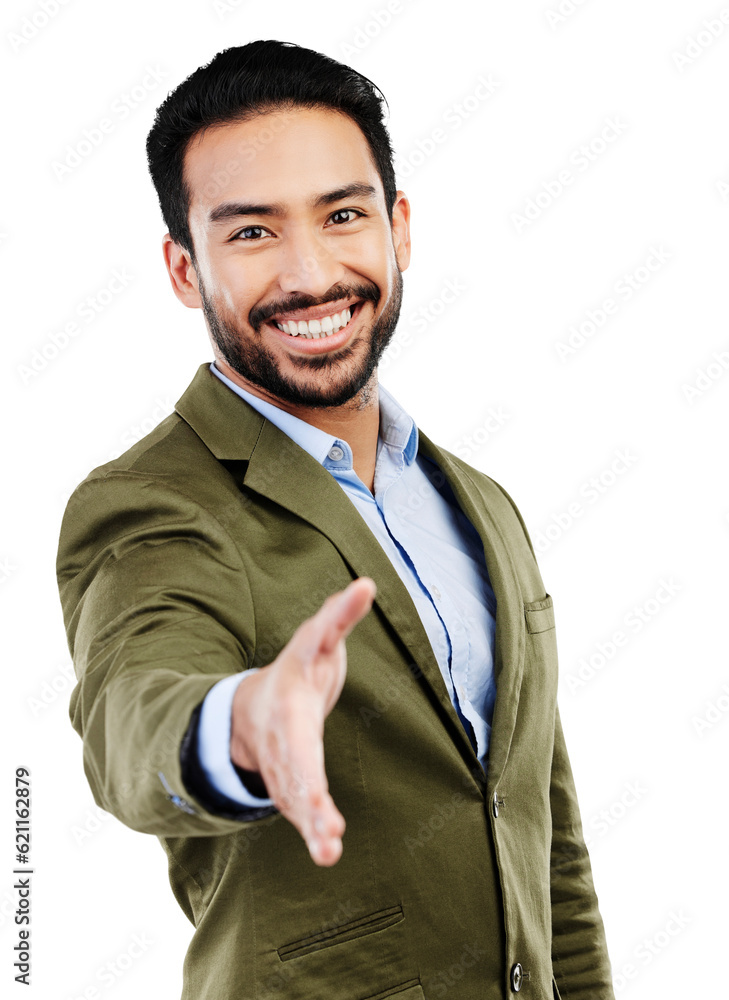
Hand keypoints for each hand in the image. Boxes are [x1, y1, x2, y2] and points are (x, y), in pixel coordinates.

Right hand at [230, 576, 376, 865]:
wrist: (255, 706)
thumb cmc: (299, 669)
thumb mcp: (317, 640)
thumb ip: (340, 616)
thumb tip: (367, 583)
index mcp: (290, 706)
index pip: (300, 734)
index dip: (308, 759)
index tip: (315, 785)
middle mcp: (285, 741)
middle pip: (296, 774)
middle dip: (309, 802)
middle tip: (328, 831)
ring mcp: (285, 766)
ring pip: (297, 799)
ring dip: (312, 824)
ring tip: (330, 851)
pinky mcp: (293, 785)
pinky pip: (302, 809)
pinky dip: (313, 829)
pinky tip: (328, 851)